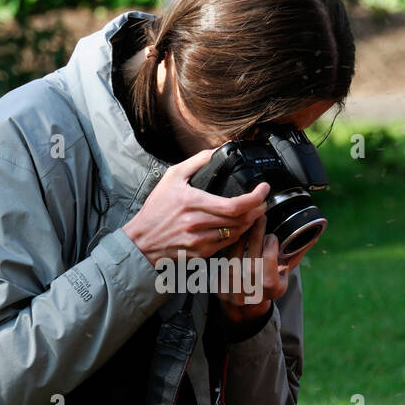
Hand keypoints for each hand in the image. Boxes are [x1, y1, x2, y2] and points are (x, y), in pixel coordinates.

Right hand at [122, 146, 270, 267]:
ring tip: (254, 213)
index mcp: (193, 202)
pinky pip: (226, 244)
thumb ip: (195, 162)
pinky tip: (238, 226)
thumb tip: (216, 151)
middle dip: (258, 210)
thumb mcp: (171, 178)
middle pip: (240, 220)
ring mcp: (200, 241)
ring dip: (250, 223)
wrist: (140, 241)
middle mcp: (198, 224)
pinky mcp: (201, 253)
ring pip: (236, 233)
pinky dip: (237, 235)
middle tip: (263, 202)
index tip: (264, 190)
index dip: (255, 198)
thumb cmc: (155, 210)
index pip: (234, 205)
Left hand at [216, 213, 310, 326]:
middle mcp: (252, 292)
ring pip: (234, 259)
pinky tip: (232, 236)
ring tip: (245, 223)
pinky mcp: (219, 287)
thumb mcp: (285, 273)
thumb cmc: (269, 285)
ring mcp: (234, 291)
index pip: (270, 261)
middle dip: (256, 235)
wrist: (246, 306)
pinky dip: (227, 247)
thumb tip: (315, 233)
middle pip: (252, 259)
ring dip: (240, 238)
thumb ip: (297, 253)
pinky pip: (221, 262)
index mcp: (271, 288)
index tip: (272, 235)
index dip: (271, 244)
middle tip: (259, 219)